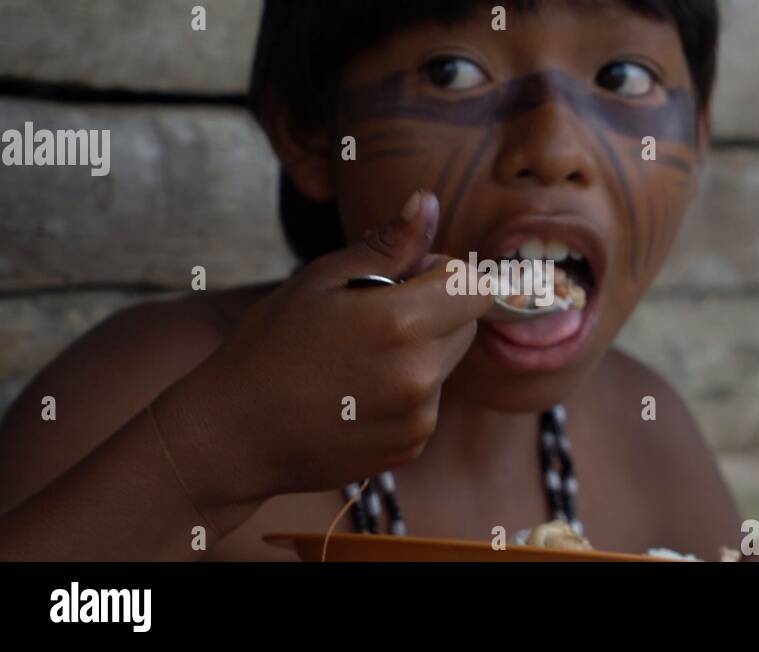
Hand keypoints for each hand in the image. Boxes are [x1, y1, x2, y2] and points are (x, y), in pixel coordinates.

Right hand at [155, 190, 491, 509]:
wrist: (235, 434)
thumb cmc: (270, 345)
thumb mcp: (322, 280)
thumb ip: (387, 245)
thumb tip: (427, 202)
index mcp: (402, 323)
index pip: (475, 287)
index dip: (444, 275)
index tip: (404, 279)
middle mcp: (420, 375)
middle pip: (467, 326)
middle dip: (435, 313)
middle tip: (372, 317)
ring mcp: (418, 418)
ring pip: (445, 366)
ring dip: (419, 355)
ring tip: (356, 361)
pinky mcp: (411, 447)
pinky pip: (427, 405)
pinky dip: (404, 395)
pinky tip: (353, 395)